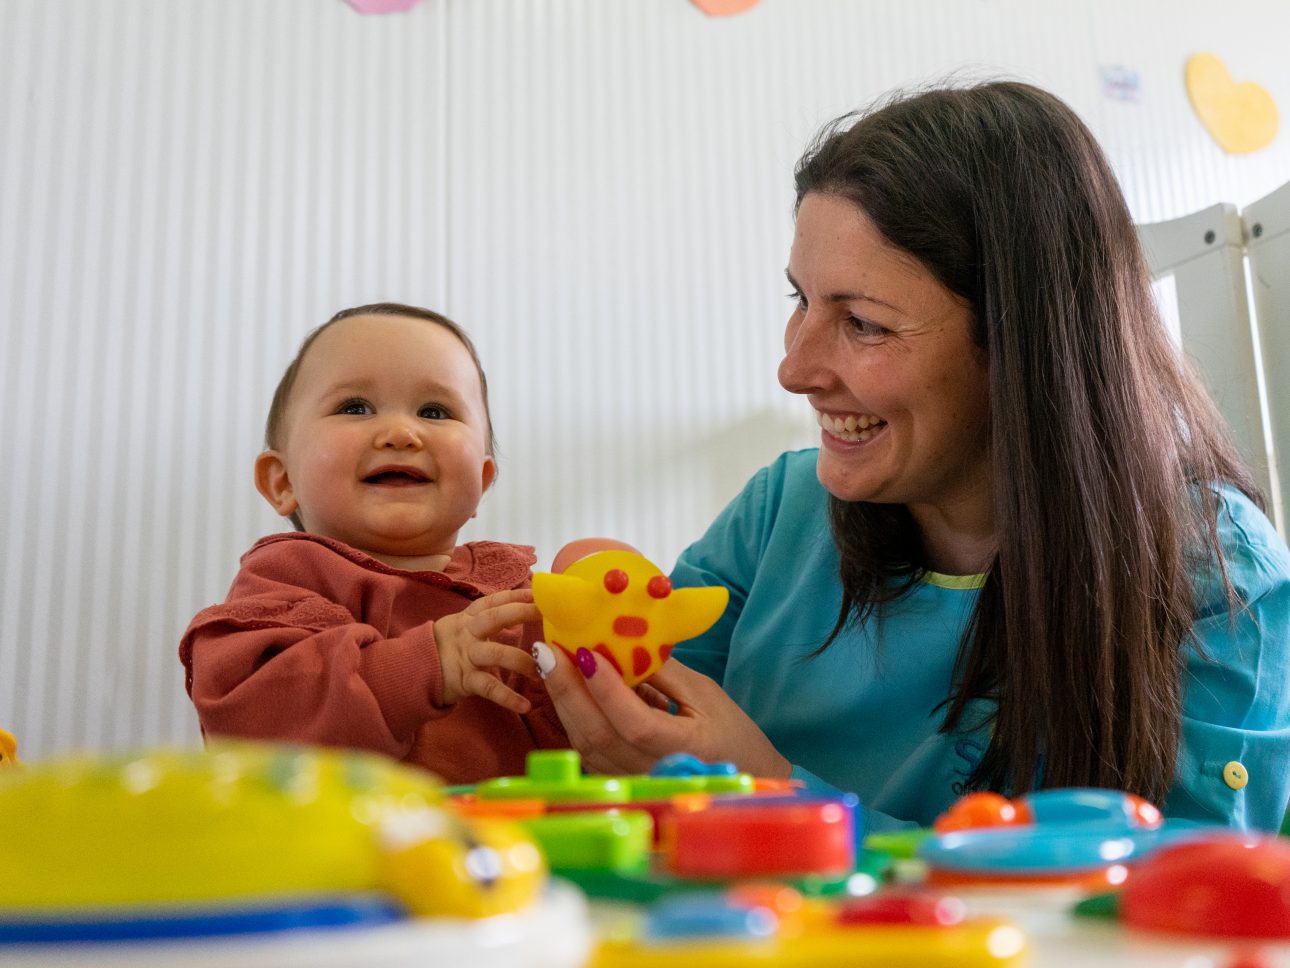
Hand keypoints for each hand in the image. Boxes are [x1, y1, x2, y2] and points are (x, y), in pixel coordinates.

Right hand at [434, 589, 541, 712]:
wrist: (413, 673)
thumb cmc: (449, 650)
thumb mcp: (465, 630)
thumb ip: (489, 622)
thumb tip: (525, 611)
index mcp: (469, 618)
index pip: (493, 601)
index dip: (515, 595)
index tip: (538, 592)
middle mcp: (467, 632)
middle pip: (494, 618)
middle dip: (520, 613)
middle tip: (546, 614)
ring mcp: (465, 656)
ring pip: (496, 653)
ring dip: (523, 660)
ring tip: (542, 670)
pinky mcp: (464, 680)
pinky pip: (489, 688)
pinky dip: (507, 697)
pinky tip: (525, 705)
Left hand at [539, 646, 791, 777]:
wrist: (741, 774)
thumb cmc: (728, 731)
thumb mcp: (704, 693)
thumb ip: (661, 670)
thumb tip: (615, 639)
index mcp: (686, 748)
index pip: (636, 723)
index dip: (607, 690)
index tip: (586, 652)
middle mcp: (653, 772)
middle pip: (598, 735)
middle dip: (568, 689)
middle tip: (548, 649)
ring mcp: (631, 781)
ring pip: (584, 742)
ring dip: (562, 700)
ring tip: (549, 660)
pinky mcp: (617, 779)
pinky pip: (585, 747)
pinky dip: (571, 714)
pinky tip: (563, 686)